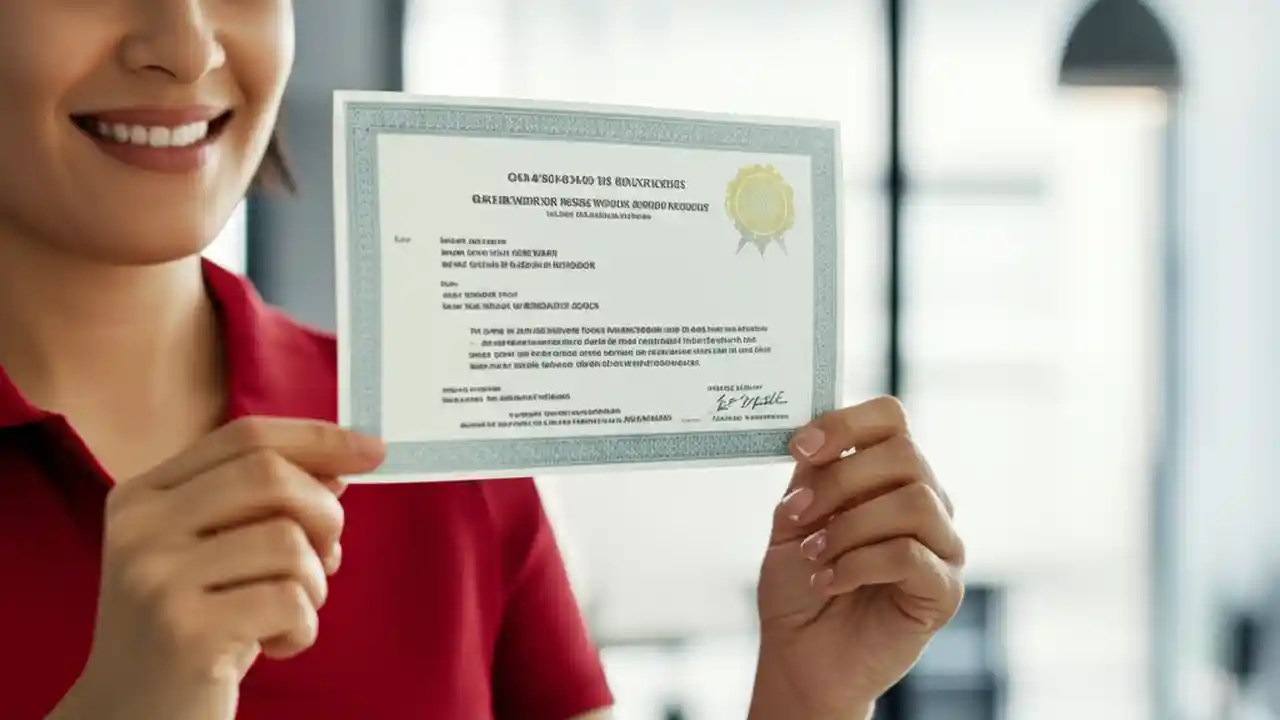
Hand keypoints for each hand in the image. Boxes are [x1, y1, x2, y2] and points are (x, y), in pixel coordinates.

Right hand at [50, 418, 385, 719]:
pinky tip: (278, 645)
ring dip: (314, 582)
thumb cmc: (192, 627)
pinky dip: (303, 627)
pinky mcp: (184, 632)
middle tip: (329, 555)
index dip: (316, 438)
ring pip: (288, 542)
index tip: (373, 450)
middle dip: (324, 512)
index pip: (244, 437)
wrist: (131, 716)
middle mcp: (140, 529)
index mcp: (144, 496)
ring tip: (289, 612)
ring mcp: (156, 580)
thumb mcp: (218, 555)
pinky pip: (289, 601)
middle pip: (269, 476)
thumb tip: (342, 462)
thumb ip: (266, 505)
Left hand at [750, 397, 964, 719]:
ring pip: (914, 502)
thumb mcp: (793, 519)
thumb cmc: (800, 586)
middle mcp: (925, 502)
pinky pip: (910, 555)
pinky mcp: (944, 590)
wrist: (801, 655)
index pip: (890, 418)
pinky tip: (831, 581)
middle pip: (905, 454)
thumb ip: (811, 475)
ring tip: (815, 556)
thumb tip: (816, 433)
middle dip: (841, 480)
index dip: (846, 423)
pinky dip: (859, 564)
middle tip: (800, 515)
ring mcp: (941, 546)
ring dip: (850, 527)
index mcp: (889, 476)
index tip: (800, 448)